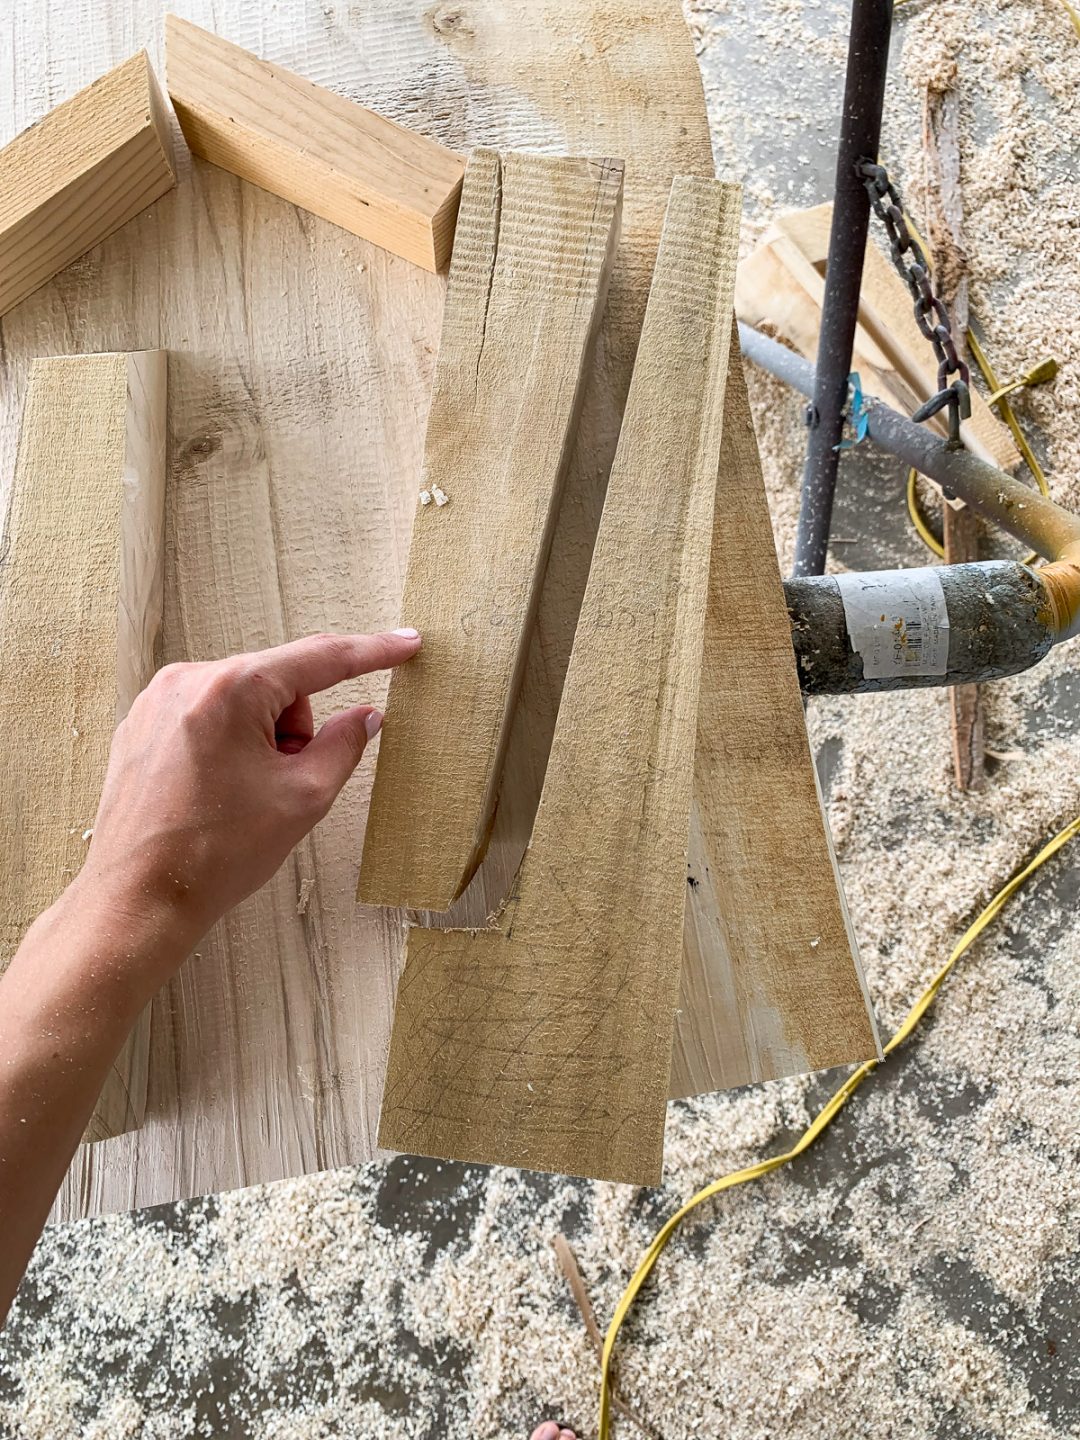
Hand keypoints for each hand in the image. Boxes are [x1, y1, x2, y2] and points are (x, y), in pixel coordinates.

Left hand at [71, 630, 420, 971]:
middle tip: (282, 786)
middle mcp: (189, 680)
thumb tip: (365, 716)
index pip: (321, 658)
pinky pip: (208, 716)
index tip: (406, 643)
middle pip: (279, 685)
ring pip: (244, 702)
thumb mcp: (303, 798)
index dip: (372, 652)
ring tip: (242, 796)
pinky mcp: (142, 723)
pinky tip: (216, 793)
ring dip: (261, 739)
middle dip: (295, 731)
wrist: (139, 898)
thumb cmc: (215, 854)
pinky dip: (228, 746)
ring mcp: (158, 700)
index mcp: (232, 689)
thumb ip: (344, 745)